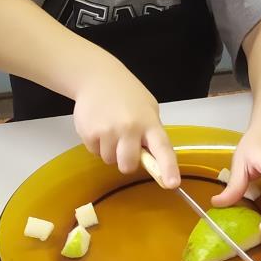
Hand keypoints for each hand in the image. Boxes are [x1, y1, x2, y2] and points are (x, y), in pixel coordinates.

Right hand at [72, 66, 177, 182]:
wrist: (97, 77)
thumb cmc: (128, 94)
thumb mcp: (147, 108)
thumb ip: (150, 132)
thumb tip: (153, 159)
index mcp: (149, 122)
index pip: (162, 148)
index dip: (168, 167)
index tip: (172, 183)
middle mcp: (129, 128)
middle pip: (127, 165)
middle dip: (126, 161)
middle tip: (124, 145)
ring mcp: (107, 131)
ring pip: (109, 160)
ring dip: (110, 151)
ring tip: (110, 129)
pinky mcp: (88, 133)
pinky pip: (94, 151)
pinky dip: (96, 144)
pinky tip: (98, 125)